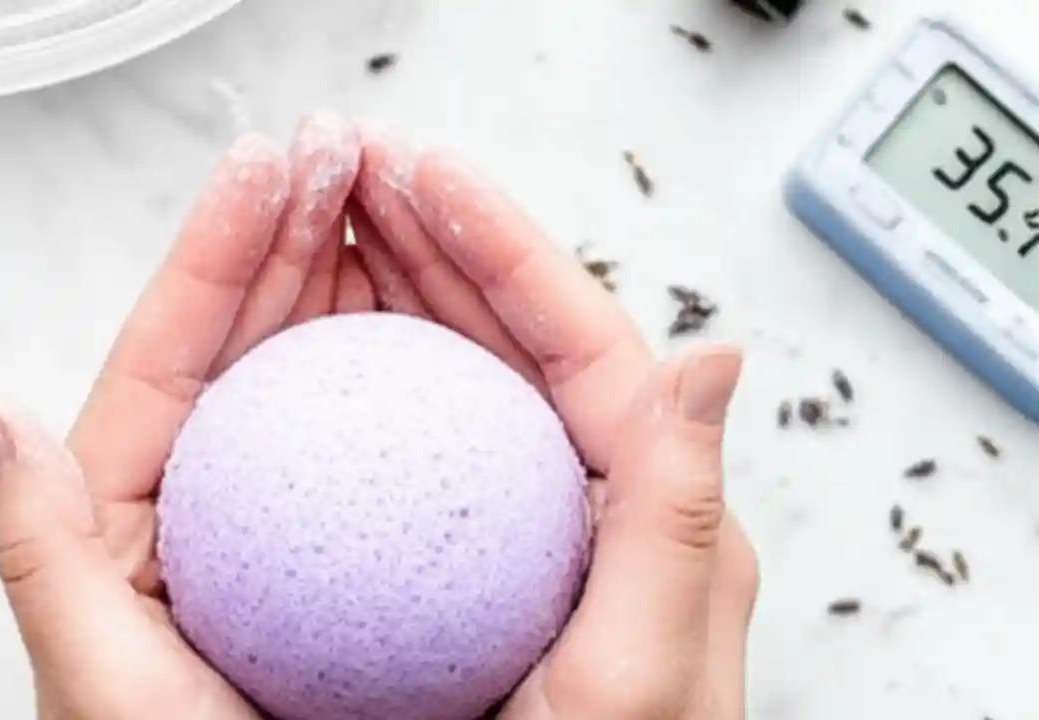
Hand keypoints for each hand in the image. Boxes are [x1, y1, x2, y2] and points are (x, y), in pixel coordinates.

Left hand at [0, 112, 366, 718]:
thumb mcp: (97, 676)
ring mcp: (287, 500)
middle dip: (296, 227)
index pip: (174, 351)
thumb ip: (41, 548)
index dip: (217, 249)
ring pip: (319, 363)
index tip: (263, 168)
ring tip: (390, 195)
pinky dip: (410, 361)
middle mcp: (213, 483)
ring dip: (354, 269)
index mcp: (136, 500)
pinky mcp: (352, 529)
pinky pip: (381, 428)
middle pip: (251, 333)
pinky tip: (442, 315)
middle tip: (343, 151)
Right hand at [350, 133, 757, 718]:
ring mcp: (530, 517)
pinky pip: (428, 434)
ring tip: (335, 221)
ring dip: (404, 285)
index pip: (578, 340)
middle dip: (436, 237)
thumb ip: (676, 520)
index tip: (422, 175)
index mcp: (650, 503)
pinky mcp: (476, 550)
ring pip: (465, 371)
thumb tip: (711, 362)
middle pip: (515, 334)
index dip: (501, 242)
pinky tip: (327, 344)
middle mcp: (594, 495)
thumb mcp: (643, 675)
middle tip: (355, 170)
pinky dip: (380, 369)